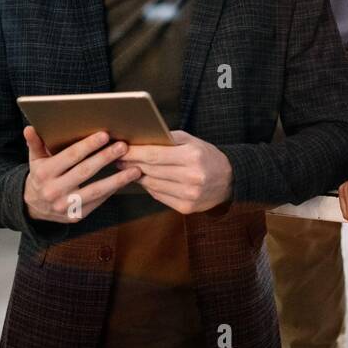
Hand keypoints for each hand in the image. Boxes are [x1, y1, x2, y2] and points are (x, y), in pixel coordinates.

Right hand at [23, 126, 140, 223]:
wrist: (33, 207)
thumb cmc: (40, 176)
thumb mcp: (35, 160)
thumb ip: (35, 143)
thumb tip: (29, 128)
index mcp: (44, 173)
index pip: (69, 157)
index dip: (87, 146)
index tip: (104, 135)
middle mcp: (53, 191)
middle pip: (84, 172)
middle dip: (105, 158)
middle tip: (123, 147)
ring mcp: (65, 206)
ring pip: (95, 190)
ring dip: (117, 179)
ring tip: (135, 169)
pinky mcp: (76, 216)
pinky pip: (98, 202)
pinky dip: (112, 191)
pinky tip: (125, 181)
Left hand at [116, 130, 232, 213]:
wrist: (229, 180)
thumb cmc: (207, 156)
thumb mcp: (192, 141)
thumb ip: (168, 139)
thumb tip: (140, 140)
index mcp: (192, 157)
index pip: (155, 155)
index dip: (134, 153)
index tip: (121, 148)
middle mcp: (191, 177)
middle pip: (151, 170)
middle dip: (132, 164)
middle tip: (118, 158)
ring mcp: (189, 195)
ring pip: (152, 184)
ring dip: (137, 176)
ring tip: (128, 168)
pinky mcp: (186, 208)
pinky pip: (159, 196)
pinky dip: (149, 187)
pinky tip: (144, 179)